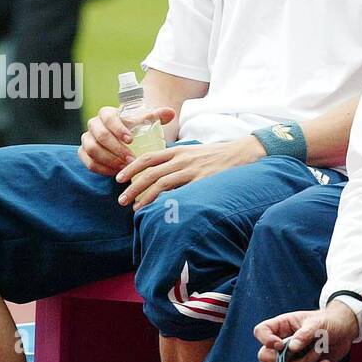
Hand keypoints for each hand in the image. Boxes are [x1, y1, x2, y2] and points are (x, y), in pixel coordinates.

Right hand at [79, 105, 175, 175]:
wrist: (124, 140)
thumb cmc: (134, 129)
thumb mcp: (145, 122)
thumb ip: (156, 116)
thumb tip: (171, 113)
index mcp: (107, 114)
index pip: (108, 117)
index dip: (117, 128)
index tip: (130, 140)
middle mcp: (94, 125)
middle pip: (99, 135)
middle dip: (116, 149)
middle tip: (131, 159)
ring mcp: (87, 139)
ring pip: (92, 150)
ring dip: (109, 160)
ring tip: (125, 168)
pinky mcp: (84, 153)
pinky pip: (88, 162)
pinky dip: (102, 169)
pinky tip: (115, 173)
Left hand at [116, 137, 262, 209]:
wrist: (242, 153)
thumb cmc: (217, 156)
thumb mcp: (194, 152)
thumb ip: (177, 160)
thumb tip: (160, 173)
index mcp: (178, 150)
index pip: (148, 158)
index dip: (131, 168)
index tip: (119, 179)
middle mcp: (182, 159)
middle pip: (150, 173)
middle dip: (132, 187)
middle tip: (121, 200)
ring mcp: (192, 170)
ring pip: (161, 183)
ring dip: (145, 197)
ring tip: (135, 209)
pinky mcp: (203, 181)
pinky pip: (180, 192)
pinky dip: (167, 201)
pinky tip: (159, 210)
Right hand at [255, 302, 359, 361]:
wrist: (345, 330)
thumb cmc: (329, 320)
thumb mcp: (317, 323)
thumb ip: (304, 334)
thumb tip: (292, 348)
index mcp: (282, 326)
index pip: (260, 331)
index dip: (265, 340)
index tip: (280, 344)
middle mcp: (283, 342)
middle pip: (265, 357)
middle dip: (282, 360)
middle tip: (298, 352)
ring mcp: (293, 356)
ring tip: (319, 350)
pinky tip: (325, 361)